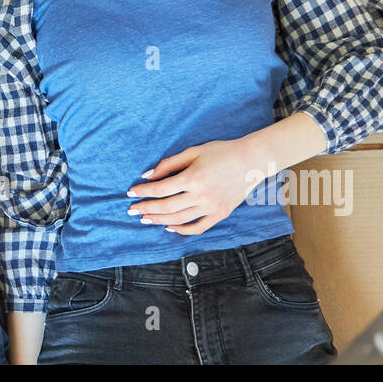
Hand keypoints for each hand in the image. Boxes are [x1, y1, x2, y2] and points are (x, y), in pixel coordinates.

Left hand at [126, 140, 267, 234]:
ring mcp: (211, 207)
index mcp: (193, 178)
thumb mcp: (193, 152)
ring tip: (146, 219)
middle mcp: (201, 196)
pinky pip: (198, 227)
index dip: (143, 192)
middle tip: (132, 210)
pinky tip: (170, 227)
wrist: (251, 160)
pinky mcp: (220, 214)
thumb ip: (169, 164)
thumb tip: (147, 175)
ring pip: (179, 220)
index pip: (160, 189)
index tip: (131, 193)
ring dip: (159, 220)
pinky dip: (182, 230)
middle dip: (146, 209)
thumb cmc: (221, 152)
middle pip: (166, 207)